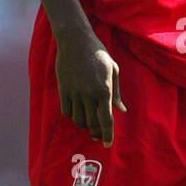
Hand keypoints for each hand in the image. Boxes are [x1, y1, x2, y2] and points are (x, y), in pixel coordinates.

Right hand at [54, 25, 125, 146]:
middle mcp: (89, 94)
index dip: (107, 135)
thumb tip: (122, 110)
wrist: (76, 41)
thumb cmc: (98, 54)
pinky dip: (72, 114)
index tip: (107, 144)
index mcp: (104, 90)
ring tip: (88, 121)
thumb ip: (116, 93)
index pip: (107, 120)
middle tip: (98, 135)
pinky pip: (66, 111)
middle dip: (96, 132)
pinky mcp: (63, 90)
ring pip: (78, 120)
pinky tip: (77, 111)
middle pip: (92, 123)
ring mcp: (75, 92)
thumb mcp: (113, 70)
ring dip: (84, 124)